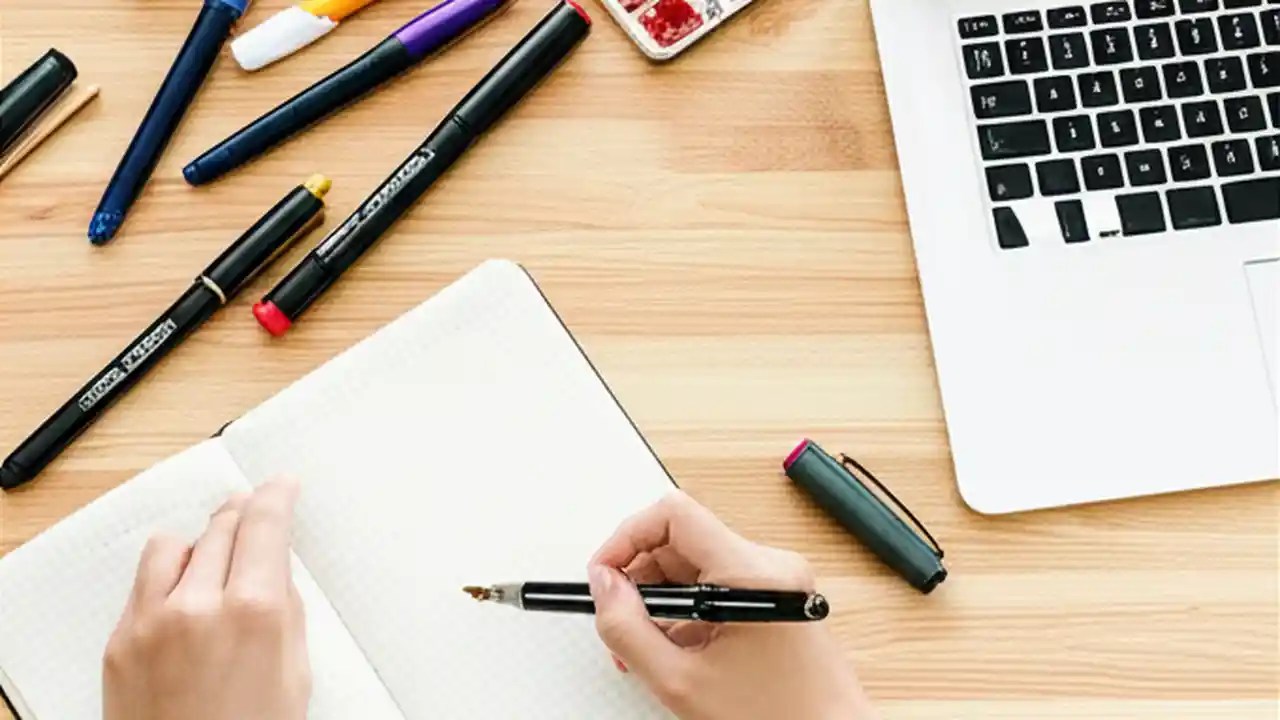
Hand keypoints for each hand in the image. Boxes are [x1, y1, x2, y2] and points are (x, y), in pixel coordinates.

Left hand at [103, 478, 310, 719]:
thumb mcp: (294, 675)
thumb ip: (284, 612)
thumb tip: (275, 571)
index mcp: (254, 611)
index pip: (265, 523)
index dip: (277, 494)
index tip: (281, 485)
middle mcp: (198, 606)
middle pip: (222, 526)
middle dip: (242, 514)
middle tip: (254, 512)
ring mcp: (151, 622)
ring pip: (174, 545)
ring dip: (199, 543)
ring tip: (214, 557)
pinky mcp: (119, 643)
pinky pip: (142, 586)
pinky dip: (166, 579)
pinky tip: (182, 595)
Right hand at [588, 492, 876, 719]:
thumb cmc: (778, 719)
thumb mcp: (682, 682)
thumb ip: (628, 629)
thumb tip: (604, 586)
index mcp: (752, 573)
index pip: (674, 514)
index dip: (627, 537)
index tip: (604, 573)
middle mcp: (770, 564)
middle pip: (681, 540)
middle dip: (640, 580)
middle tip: (618, 623)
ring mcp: (778, 579)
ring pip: (696, 565)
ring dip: (661, 601)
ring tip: (646, 649)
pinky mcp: (777, 596)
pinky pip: (717, 584)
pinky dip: (688, 612)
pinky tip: (679, 651)